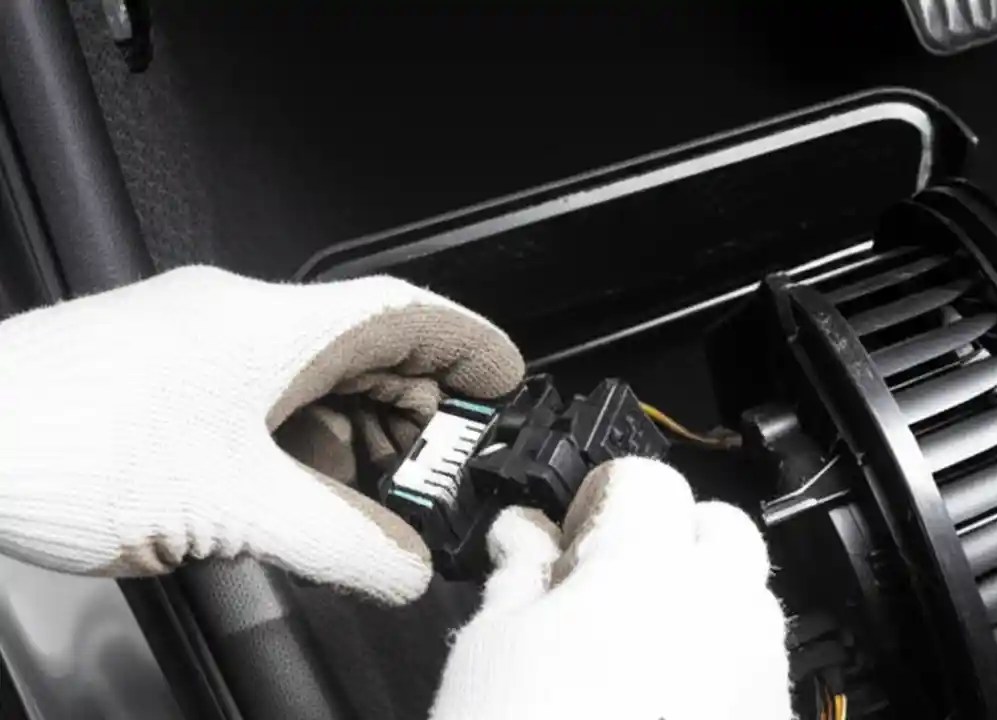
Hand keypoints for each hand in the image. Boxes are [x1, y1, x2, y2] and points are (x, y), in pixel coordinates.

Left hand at [0, 266, 522, 604]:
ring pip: (308, 374)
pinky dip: (296, 439)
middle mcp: (236, 318)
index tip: (505, 379)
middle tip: (433, 472)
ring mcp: (195, 341)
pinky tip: (289, 493)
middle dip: (411, 411)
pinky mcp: (161, 373)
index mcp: (270, 326)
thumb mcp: (231, 512)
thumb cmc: (57, 446)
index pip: (405, 312)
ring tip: (363, 498)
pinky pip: (258, 393)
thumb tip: (405, 567)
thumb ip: (339, 544)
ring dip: (350, 432)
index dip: (469, 346)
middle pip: (363, 348)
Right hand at [430, 457, 792, 719]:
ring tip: (634, 653)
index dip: (601, 500)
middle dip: (670, 538)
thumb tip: (523, 535)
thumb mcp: (491, 653)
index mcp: (648, 567)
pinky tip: (665, 708)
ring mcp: (759, 674)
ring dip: (702, 599)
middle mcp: (723, 608)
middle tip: (607, 589)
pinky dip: (720, 665)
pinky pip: (758, 668)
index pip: (645, 480)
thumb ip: (520, 576)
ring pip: (749, 598)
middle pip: (720, 528)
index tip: (570, 542)